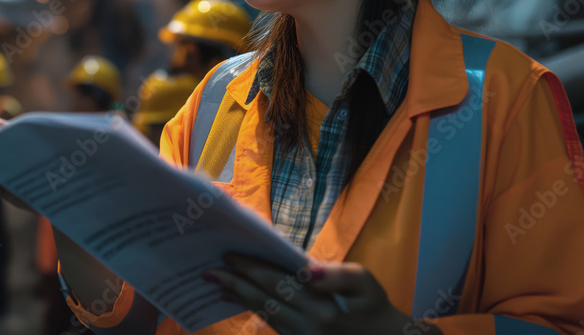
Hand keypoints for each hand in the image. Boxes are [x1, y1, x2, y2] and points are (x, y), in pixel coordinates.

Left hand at [202, 254, 439, 334]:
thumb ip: (335, 274)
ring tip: (217, 284)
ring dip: (239, 298)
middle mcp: (307, 327)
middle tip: (209, 270)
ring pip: (263, 315)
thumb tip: (307, 269)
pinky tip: (237, 300)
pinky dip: (252, 311)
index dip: (252, 269)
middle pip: (264, 301)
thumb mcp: (364, 282)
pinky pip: (271, 325)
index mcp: (321, 308)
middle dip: (235, 283)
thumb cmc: (375, 307)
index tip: (229, 256)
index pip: (278, 283)